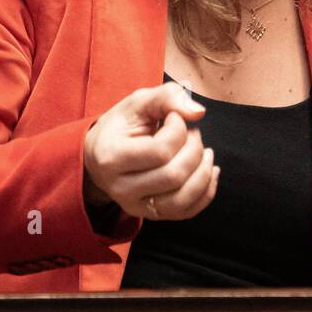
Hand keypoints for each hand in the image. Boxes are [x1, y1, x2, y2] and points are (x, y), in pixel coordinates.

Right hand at [83, 81, 220, 220]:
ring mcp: (135, 205)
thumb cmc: (122, 125)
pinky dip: (206, 190)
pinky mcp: (150, 214)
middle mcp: (120, 188)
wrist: (101, 154)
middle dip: (194, 149)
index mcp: (112, 157)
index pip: (160, 151)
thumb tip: (198, 112)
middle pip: (174, 176)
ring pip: (182, 199)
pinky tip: (209, 169)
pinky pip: (186, 211)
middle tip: (192, 133)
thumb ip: (168, 97)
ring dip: (203, 172)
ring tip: (204, 151)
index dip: (178, 130)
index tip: (175, 118)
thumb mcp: (139, 102)